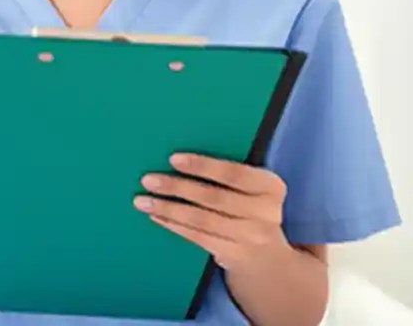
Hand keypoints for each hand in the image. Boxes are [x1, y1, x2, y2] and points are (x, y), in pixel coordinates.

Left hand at [135, 153, 289, 270]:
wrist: (268, 256)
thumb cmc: (252, 207)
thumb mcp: (254, 188)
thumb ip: (231, 174)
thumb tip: (180, 156)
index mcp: (271, 187)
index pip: (235, 174)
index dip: (203, 165)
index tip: (173, 158)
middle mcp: (265, 213)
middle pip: (214, 198)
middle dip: (177, 187)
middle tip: (148, 180)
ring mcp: (250, 237)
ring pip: (202, 220)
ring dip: (168, 209)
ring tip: (142, 200)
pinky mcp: (233, 255)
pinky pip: (197, 237)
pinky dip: (173, 225)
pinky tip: (156, 215)